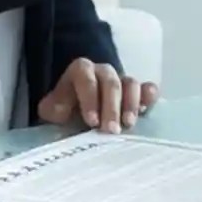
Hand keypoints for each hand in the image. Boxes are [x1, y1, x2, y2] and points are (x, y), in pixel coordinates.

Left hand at [37, 58, 159, 132]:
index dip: (89, 97)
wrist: (76, 113)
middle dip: (111, 107)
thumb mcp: (52, 110)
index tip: (92, 121)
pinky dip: (149, 96)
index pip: (85, 77)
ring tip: (129, 124)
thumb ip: (53, 108)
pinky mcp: (137, 93)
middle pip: (111, 82)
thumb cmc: (64, 112)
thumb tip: (62, 110)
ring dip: (131, 104)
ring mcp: (122, 80)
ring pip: (130, 83)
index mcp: (81, 71)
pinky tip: (147, 109)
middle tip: (111, 130)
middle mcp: (103, 72)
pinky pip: (147, 89)